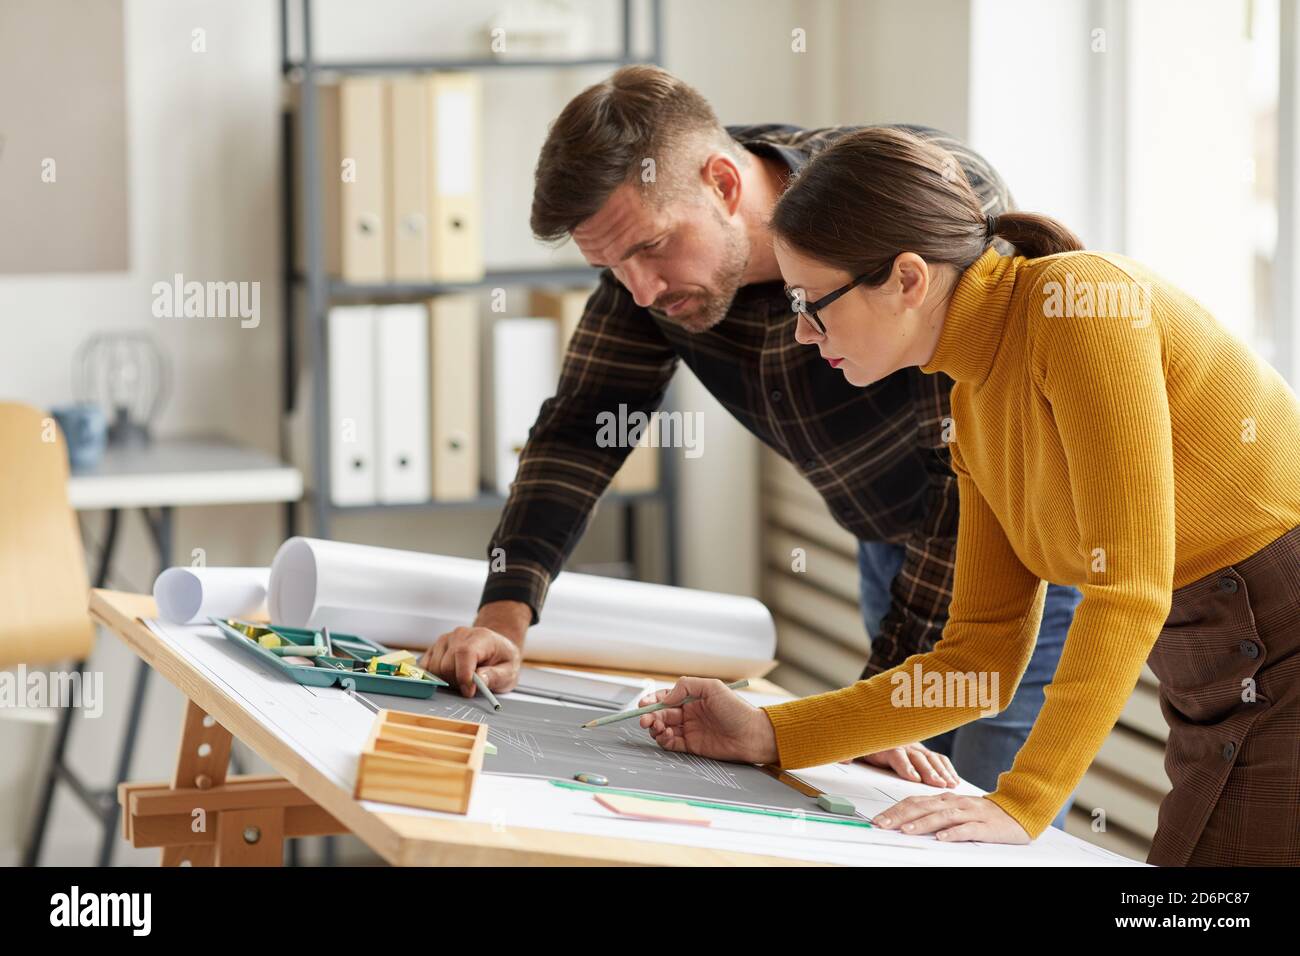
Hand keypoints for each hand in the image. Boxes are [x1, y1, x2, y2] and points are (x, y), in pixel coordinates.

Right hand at [420, 623, 522, 697]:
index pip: (464, 653)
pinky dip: (435, 676)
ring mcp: (445, 639)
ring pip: (434, 667)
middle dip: (457, 682)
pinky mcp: (435, 647)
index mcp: (481, 637)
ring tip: (462, 679)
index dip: (464, 676)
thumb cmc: (502, 660)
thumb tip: (479, 680)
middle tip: (470, 686)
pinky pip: (426, 666)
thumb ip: (496, 676)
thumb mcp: (509, 672)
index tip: (469, 691)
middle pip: (447, 664)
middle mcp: (460, 634)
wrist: (495, 648)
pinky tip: (450, 676)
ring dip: (446, 680)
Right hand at [638, 677, 778, 764]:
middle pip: (662, 714)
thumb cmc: (737, 710)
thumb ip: (686, 686)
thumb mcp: (713, 687)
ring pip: (664, 729)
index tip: (644, 704)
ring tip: (657, 728)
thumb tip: (666, 697)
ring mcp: (690, 730)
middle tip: (645, 720)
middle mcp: (690, 713)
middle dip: (650, 716)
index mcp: (693, 698)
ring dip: (656, 728)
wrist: (752, 735)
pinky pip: (672, 743)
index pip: (667, 697)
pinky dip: (664, 740)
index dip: (653, 701)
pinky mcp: (692, 746)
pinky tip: (665, 736)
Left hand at [844, 743, 959, 787]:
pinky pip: (938, 758)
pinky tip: (954, 780)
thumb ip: (851, 752)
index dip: (905, 766)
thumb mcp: (856, 746)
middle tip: (938, 784)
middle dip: (928, 771)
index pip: (897, 754)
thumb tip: (845, 757)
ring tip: (949, 784)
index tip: (913, 778)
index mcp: (887, 745)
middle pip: (917, 758)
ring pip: (931, 758)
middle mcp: (904, 745)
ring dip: (941, 771)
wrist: (874, 723)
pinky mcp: (923, 752)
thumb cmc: (867, 742)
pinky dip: (947, 768)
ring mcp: (916, 748)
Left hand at [872, 793, 1030, 843]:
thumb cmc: (982, 813)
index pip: (914, 801)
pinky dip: (954, 833)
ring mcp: (970, 813)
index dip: (895, 810)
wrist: (1018, 810)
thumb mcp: (955, 809)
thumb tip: (905, 820)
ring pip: (942, 816)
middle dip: (901, 816)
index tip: (878, 820)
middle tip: (883, 825)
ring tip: (907, 831)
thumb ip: (933, 812)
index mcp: (944, 799)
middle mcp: (954, 802)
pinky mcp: (986, 825)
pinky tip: (942, 838)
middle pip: (923, 807)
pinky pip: (968, 829)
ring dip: (923, 824)